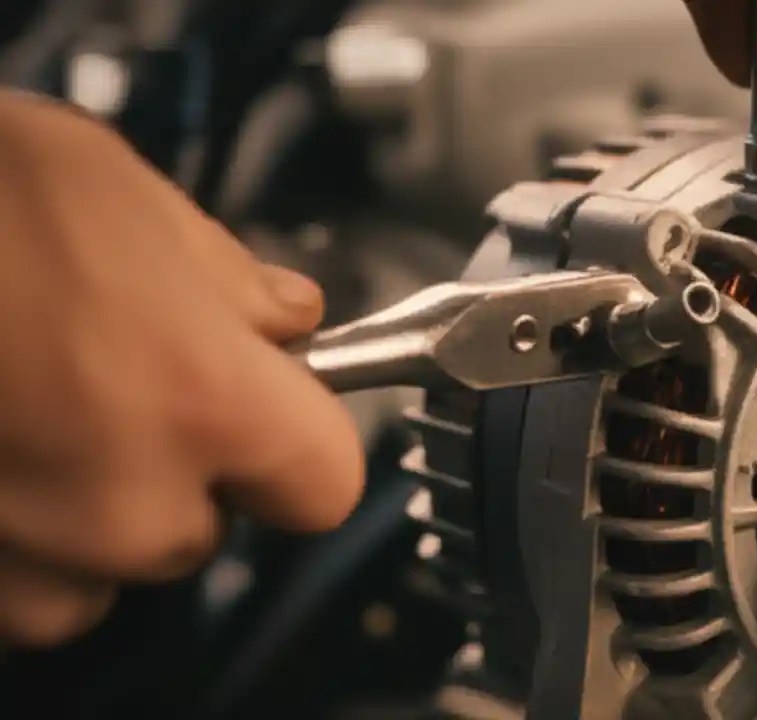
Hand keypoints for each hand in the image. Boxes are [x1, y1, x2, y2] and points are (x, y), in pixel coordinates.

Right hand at [0, 92, 362, 647]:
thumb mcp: (113, 186)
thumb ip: (227, 274)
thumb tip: (285, 317)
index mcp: (202, 400)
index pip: (327, 483)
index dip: (304, 442)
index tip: (280, 412)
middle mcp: (122, 504)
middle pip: (209, 527)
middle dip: (183, 465)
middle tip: (119, 377)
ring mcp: (23, 557)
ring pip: (105, 571)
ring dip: (88, 507)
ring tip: (29, 405)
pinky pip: (18, 585)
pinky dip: (10, 532)